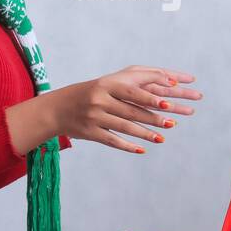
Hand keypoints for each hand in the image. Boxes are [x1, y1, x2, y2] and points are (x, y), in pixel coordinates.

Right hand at [55, 66, 201, 153]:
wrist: (58, 108)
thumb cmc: (92, 92)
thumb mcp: (109, 82)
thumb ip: (135, 80)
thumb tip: (168, 81)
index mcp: (106, 84)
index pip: (133, 91)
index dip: (151, 98)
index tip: (168, 103)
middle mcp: (99, 99)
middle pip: (131, 111)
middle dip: (153, 118)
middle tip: (172, 123)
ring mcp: (94, 117)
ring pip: (125, 127)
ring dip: (145, 134)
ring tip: (161, 138)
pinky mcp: (90, 133)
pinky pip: (112, 141)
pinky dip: (128, 146)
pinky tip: (142, 149)